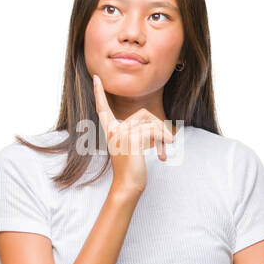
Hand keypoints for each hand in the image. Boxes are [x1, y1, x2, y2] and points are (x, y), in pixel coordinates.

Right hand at [93, 73, 174, 195]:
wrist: (128, 184)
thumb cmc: (133, 168)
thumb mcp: (135, 147)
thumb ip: (140, 132)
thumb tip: (161, 129)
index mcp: (111, 130)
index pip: (103, 108)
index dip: (99, 93)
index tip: (96, 78)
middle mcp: (113, 129)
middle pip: (143, 114)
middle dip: (159, 127)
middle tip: (168, 142)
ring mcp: (121, 133)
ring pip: (151, 123)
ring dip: (164, 135)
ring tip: (168, 148)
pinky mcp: (131, 138)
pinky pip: (153, 131)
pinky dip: (163, 141)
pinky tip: (163, 156)